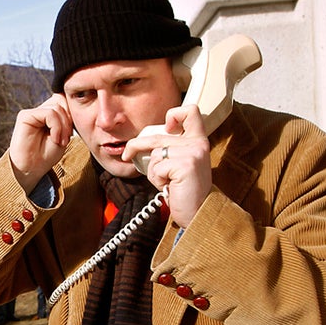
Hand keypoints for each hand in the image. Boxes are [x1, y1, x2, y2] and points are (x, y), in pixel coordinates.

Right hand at [8, 94, 72, 191]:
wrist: (32, 169)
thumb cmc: (47, 155)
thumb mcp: (63, 134)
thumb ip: (66, 117)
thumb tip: (69, 99)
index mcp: (49, 114)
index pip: (65, 101)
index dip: (72, 115)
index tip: (71, 134)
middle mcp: (40, 111)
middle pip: (62, 101)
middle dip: (69, 119)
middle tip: (67, 138)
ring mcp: (33, 112)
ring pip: (57, 107)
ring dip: (63, 126)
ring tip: (60, 141)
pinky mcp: (25, 115)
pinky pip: (49, 113)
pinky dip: (56, 126)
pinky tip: (55, 139)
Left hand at [123, 104, 212, 227]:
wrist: (197, 213)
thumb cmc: (184, 190)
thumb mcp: (179, 164)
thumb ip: (170, 148)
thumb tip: (139, 143)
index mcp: (198, 140)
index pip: (190, 111)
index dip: (174, 113)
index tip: (166, 127)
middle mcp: (198, 143)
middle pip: (157, 136)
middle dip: (136, 146)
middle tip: (127, 155)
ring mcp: (193, 153)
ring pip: (155, 154)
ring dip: (153, 171)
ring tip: (167, 182)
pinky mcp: (186, 165)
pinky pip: (157, 167)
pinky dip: (157, 179)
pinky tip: (169, 187)